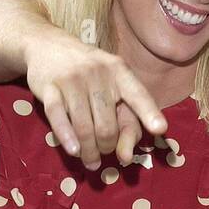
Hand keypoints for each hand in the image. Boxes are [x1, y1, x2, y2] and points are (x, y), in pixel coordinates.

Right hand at [24, 31, 166, 167]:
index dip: (149, 113)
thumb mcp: (113, 89)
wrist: (48, 46)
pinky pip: (58, 117)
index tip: (160, 129)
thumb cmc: (89, 75)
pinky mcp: (48, 87)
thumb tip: (126, 157)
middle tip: (104, 151)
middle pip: (107, 126)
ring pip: (84, 127)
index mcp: (119, 71)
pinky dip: (67, 137)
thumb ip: (127, 122)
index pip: (138, 95)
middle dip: (107, 147)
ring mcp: (72, 79)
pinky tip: (74, 151)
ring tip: (91, 161)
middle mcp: (98, 73)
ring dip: (89, 150)